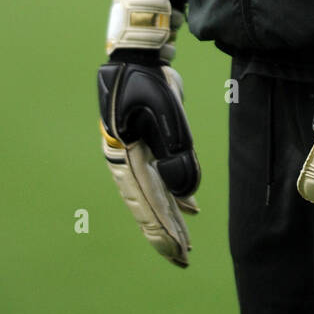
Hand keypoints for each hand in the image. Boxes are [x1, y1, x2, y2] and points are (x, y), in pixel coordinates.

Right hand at [97, 0, 200, 267]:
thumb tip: (185, 187)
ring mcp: (137, 154)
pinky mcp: (149, 145)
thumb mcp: (163, 107)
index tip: (176, 247)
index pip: (145, 199)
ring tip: (186, 243)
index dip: (161, 225)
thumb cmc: (145, 79)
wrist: (136, 56)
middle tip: (182, 257)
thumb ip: (175, 145)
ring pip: (155, 194)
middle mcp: (127, 160)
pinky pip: (161, 177)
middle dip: (165, 230)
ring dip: (171, 216)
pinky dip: (176, 193)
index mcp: (123, 154)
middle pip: (147, 204)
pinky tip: (190, 208)